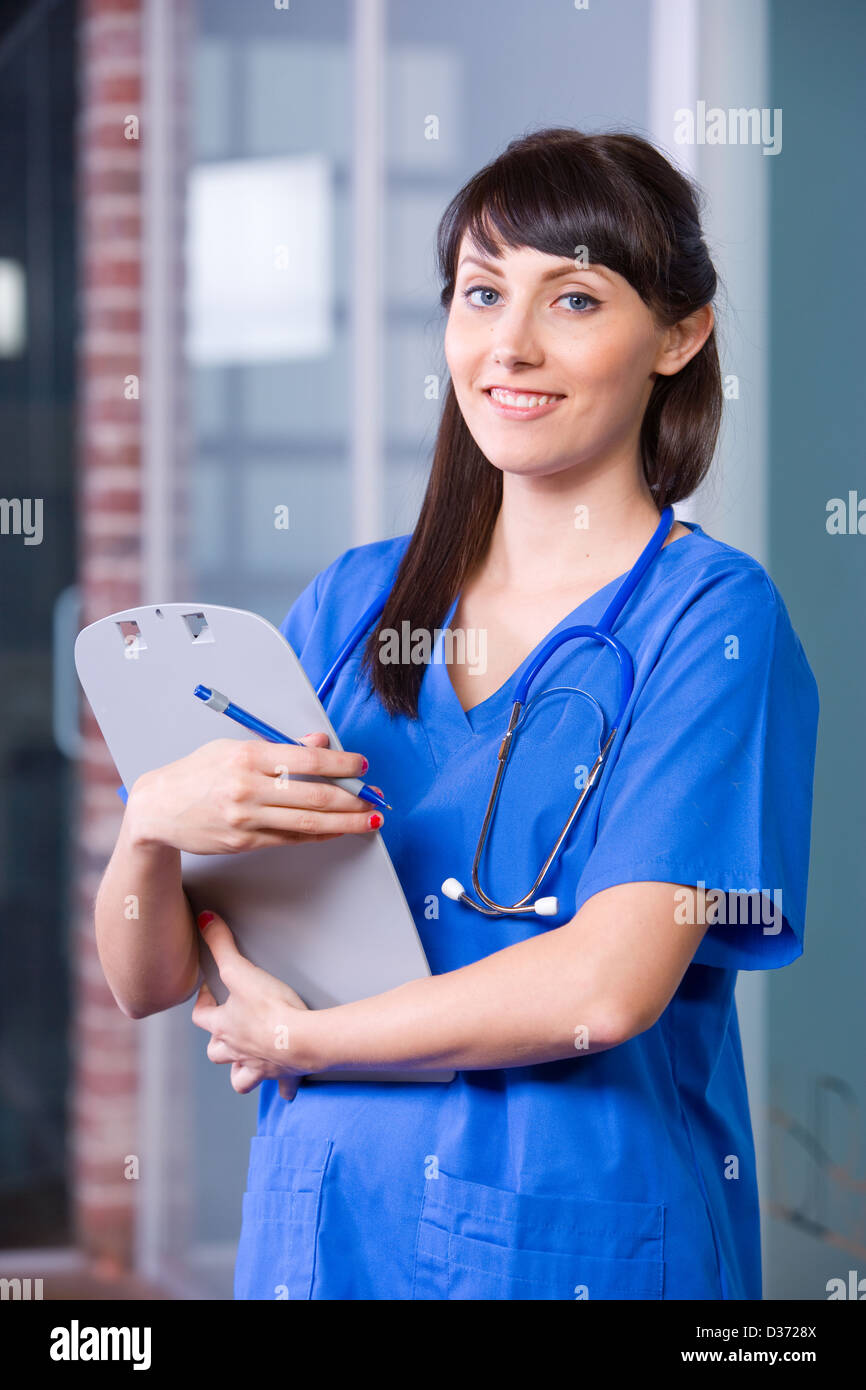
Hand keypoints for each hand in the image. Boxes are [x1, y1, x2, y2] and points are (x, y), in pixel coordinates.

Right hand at [126, 731, 382, 855]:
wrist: (157, 809)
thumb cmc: (197, 773)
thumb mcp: (233, 748)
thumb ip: (280, 747)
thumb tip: (320, 744)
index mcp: (248, 756)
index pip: (308, 760)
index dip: (342, 764)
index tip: (361, 766)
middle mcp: (248, 788)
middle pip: (314, 795)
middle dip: (353, 799)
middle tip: (376, 799)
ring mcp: (246, 818)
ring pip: (308, 823)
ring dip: (345, 823)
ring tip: (369, 820)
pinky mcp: (244, 842)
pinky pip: (290, 839)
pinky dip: (318, 835)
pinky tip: (336, 831)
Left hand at [191, 909, 311, 1100]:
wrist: (302, 1040)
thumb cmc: (270, 1009)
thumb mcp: (241, 970)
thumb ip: (222, 944)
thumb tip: (203, 919)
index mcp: (224, 1027)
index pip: (201, 1016)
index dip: (202, 1002)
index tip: (210, 990)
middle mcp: (237, 1050)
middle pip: (216, 1052)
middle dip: (219, 1042)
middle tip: (228, 1027)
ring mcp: (259, 1065)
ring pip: (239, 1078)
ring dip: (240, 1071)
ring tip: (247, 1060)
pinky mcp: (283, 1073)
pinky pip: (282, 1085)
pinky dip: (284, 1085)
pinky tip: (287, 1083)